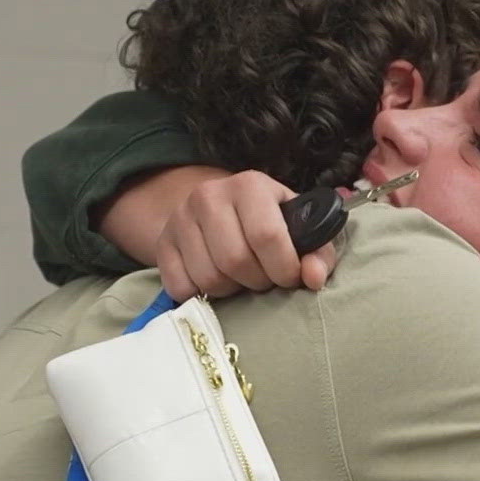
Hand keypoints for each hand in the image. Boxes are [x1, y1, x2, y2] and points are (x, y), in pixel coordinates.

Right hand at [152, 170, 339, 298]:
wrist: (216, 209)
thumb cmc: (267, 222)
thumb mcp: (298, 228)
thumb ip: (317, 252)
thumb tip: (314, 278)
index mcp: (250, 185)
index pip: (266, 235)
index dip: (284, 268)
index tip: (290, 278)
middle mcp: (209, 195)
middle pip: (235, 260)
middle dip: (258, 281)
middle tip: (265, 279)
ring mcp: (180, 219)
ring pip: (209, 277)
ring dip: (231, 290)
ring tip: (241, 279)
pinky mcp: (162, 244)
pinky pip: (181, 287)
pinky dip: (202, 295)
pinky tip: (216, 281)